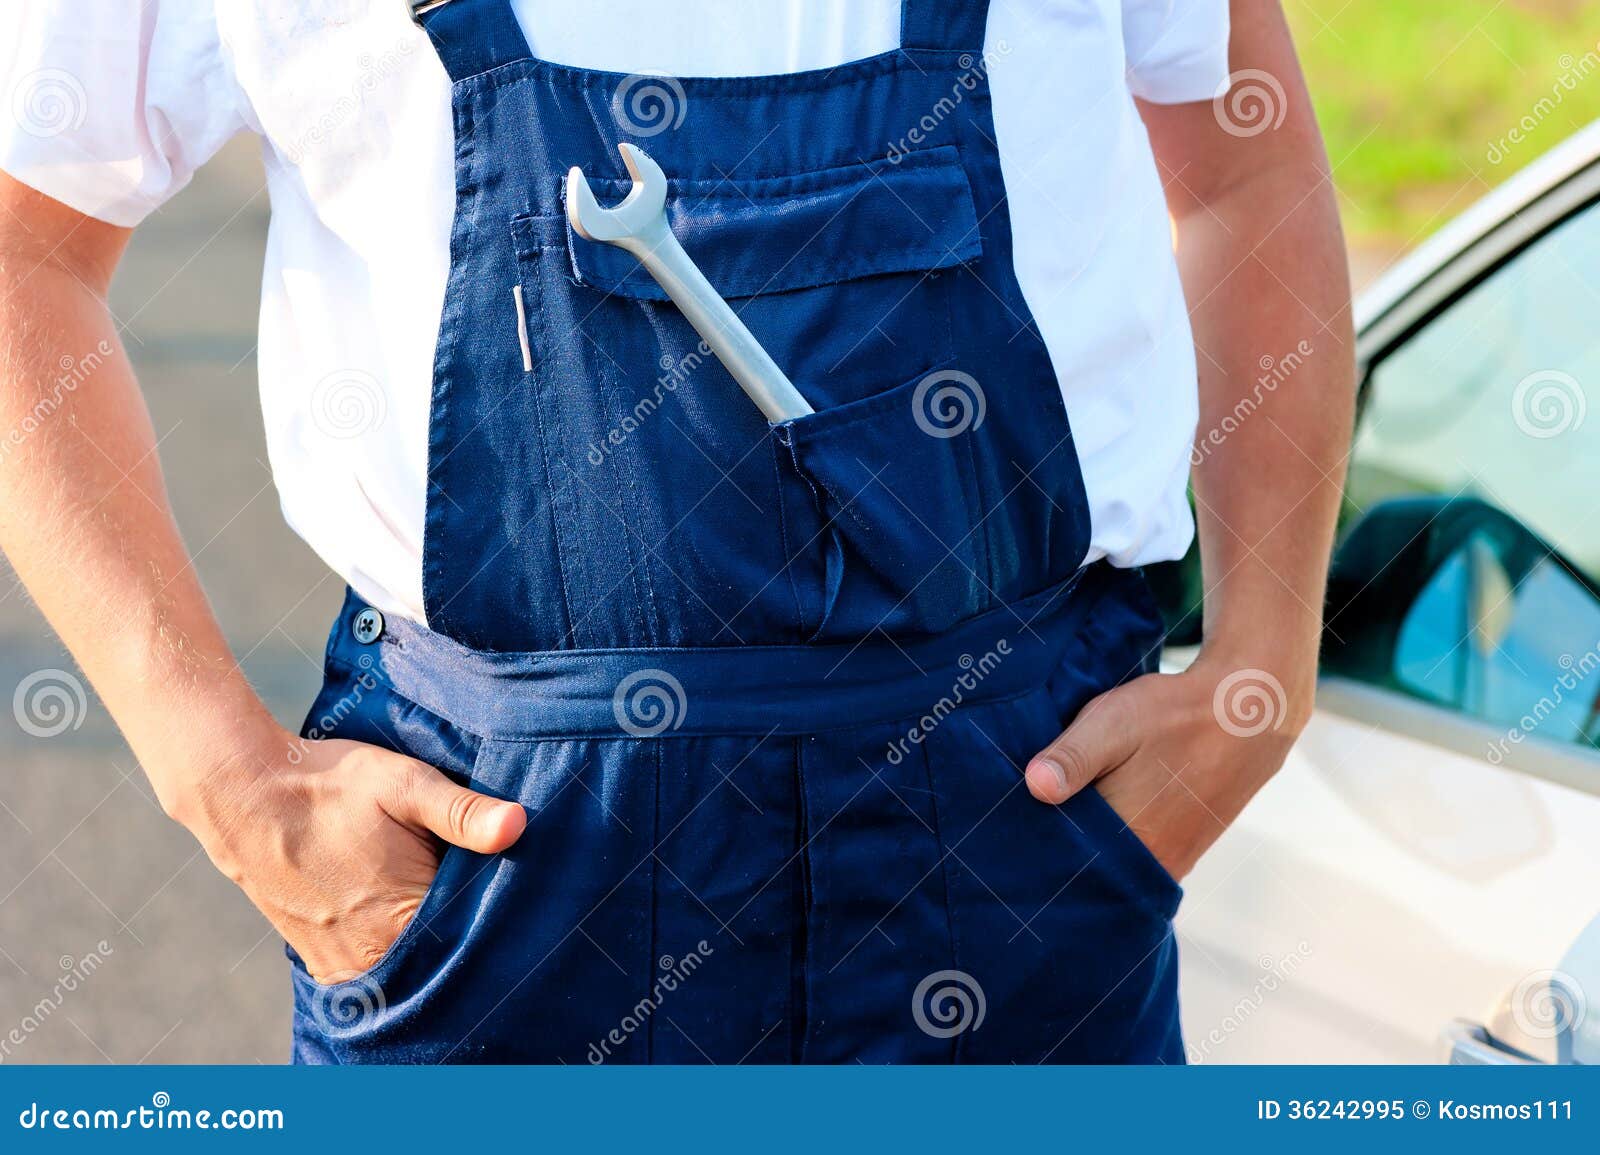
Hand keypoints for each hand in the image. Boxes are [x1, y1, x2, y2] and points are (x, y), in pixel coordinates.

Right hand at [177, 729, 525, 983]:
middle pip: (448, 959)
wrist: (245, 796)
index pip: (479, 936)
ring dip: (435, 944)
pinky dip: (400, 953)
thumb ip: (462, 812)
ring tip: (442, 900)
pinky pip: (379, 973)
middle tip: (480, 892)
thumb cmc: (331, 786)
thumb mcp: (405, 785)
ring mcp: (346, 968)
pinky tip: (410, 920)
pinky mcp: (324, 965)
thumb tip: (518, 825)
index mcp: (403, 918)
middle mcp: (375, 957)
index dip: (504, 915)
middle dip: (473, 932)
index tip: (519, 893)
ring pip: (414, 969)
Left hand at [1023, 652, 1310, 879]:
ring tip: (1057, 821)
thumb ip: (1073, 756)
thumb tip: (1035, 786)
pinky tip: (1096, 819)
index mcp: (1131, 839)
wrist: (1250, 710)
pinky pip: (1137, 860)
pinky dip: (1113, 846)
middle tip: (1023, 830)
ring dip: (1087, 850)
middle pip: (1088, 872)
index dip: (1035, 851)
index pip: (1066, 863)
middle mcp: (1155, 862)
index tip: (1009, 837)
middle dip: (1057, 853)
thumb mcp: (1114, 722)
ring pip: (1113, 868)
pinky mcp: (1186, 849)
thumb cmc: (1177, 714)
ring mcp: (1175, 860)